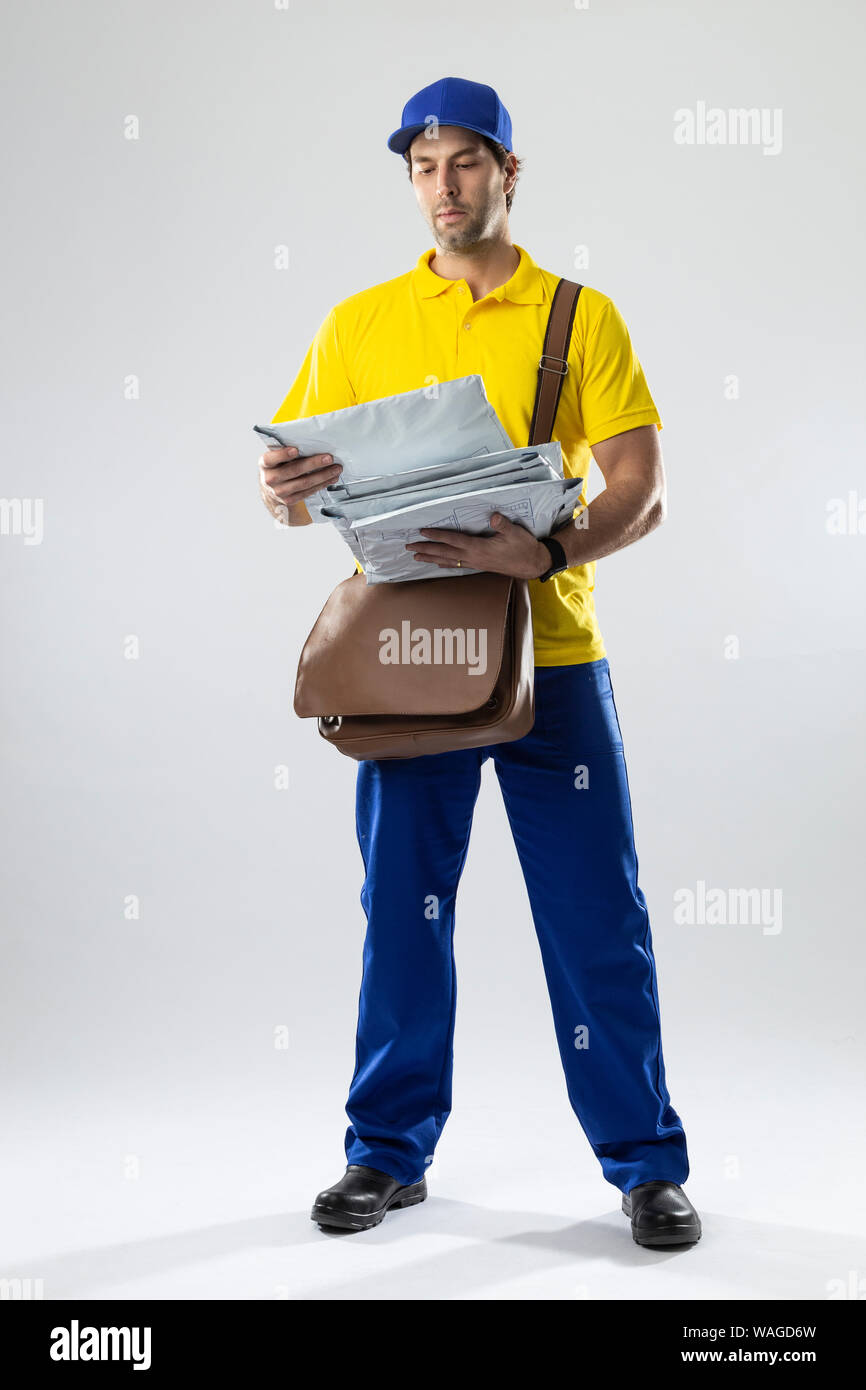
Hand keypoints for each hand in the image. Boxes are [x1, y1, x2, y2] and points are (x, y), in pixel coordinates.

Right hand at [258, 445, 342, 517]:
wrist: (271, 489)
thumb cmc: (277, 467)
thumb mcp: (275, 457)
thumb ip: (286, 449)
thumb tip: (310, 441)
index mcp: (265, 464)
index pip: (271, 458)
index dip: (283, 455)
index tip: (296, 450)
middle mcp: (269, 479)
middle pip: (293, 471)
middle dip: (313, 464)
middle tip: (329, 458)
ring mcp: (279, 492)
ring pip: (304, 483)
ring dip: (323, 475)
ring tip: (336, 469)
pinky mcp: (289, 500)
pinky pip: (308, 492)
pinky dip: (322, 484)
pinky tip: (331, 478)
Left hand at [404, 512, 548, 578]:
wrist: (532, 564)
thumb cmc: (524, 547)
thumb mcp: (515, 533)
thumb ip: (503, 525)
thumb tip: (493, 517)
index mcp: (479, 548)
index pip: (453, 540)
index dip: (437, 536)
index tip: (422, 532)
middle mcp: (473, 558)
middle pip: (445, 553)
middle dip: (426, 550)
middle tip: (409, 547)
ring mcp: (475, 563)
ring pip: (448, 561)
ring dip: (431, 558)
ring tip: (416, 557)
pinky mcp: (479, 565)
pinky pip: (456, 565)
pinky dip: (444, 563)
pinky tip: (437, 563)